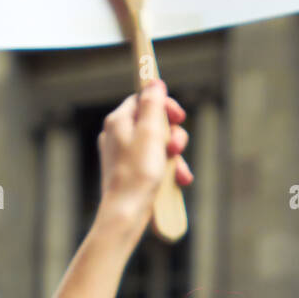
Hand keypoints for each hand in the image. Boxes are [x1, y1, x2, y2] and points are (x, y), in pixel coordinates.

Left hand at [97, 81, 192, 233]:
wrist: (126, 215)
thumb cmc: (137, 174)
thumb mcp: (150, 132)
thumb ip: (154, 104)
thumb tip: (154, 82)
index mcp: (118, 121)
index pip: (143, 99)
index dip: (164, 106)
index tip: (178, 116)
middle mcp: (118, 136)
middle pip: (154, 123)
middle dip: (173, 135)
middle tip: (177, 147)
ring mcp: (125, 156)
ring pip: (158, 146)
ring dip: (175, 157)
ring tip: (180, 173)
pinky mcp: (132, 174)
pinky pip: (155, 165)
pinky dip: (169, 171)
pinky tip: (178, 182)